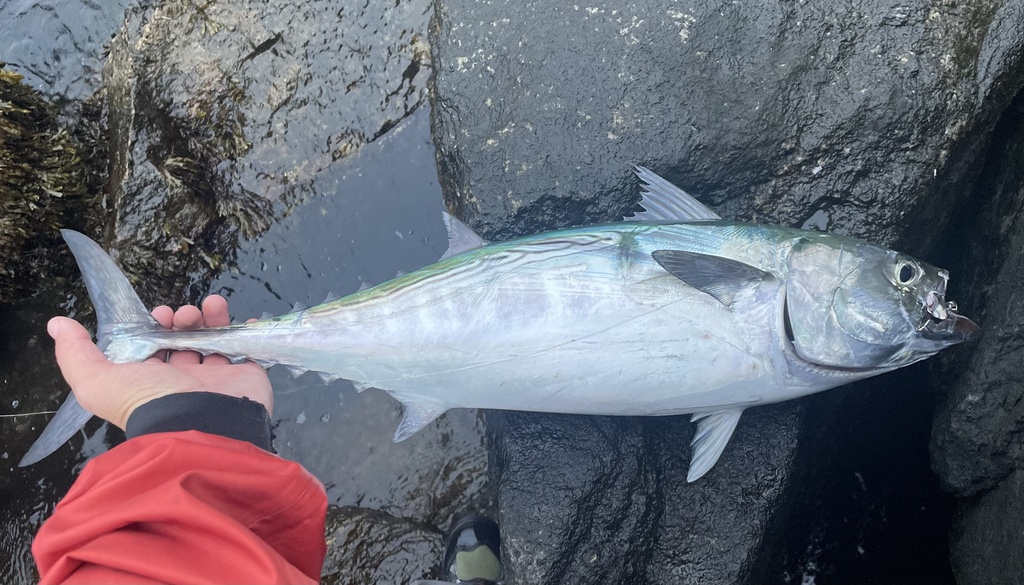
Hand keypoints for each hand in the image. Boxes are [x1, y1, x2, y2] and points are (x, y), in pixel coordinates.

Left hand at [47, 295, 272, 429]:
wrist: (203, 424)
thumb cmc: (150, 403)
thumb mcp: (98, 382)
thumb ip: (75, 354)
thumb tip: (57, 324)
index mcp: (152, 383)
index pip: (153, 349)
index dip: (154, 327)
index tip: (158, 315)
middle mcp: (184, 382)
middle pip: (184, 342)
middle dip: (183, 319)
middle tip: (183, 315)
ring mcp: (217, 380)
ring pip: (214, 341)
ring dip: (212, 317)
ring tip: (212, 306)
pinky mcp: (246, 378)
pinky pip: (246, 349)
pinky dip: (245, 331)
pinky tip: (242, 319)